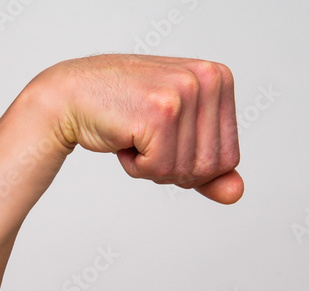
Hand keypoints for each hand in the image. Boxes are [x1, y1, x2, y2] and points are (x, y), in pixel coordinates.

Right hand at [41, 54, 243, 203]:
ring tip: (133, 135)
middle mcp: (208, 79)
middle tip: (146, 139)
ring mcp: (186, 92)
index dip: (191, 165)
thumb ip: (207, 166)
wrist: (72, 95)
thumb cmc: (122, 111)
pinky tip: (124, 138)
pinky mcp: (161, 111)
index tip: (163, 139)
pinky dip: (136, 166)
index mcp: (220, 78)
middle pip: (210, 167)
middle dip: (172, 168)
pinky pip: (160, 169)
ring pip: (186, 170)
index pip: (228, 157)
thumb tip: (236, 194)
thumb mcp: (174, 137)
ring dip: (152, 166)